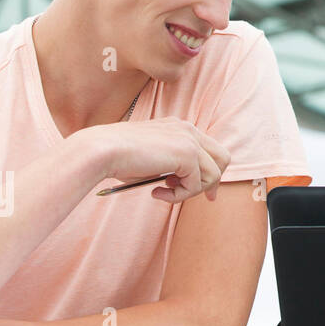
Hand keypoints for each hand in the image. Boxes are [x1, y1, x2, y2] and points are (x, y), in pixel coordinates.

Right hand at [75, 116, 231, 203]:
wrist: (101, 150)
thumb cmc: (117, 158)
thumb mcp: (150, 160)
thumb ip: (170, 167)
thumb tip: (183, 184)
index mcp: (179, 127)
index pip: (209, 149)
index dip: (209, 171)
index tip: (202, 191)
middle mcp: (188, 129)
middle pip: (223, 158)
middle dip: (214, 182)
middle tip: (206, 199)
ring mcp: (190, 140)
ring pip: (213, 174)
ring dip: (190, 192)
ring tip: (164, 192)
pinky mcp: (188, 154)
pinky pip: (197, 185)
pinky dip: (179, 196)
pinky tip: (156, 192)